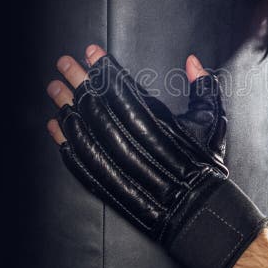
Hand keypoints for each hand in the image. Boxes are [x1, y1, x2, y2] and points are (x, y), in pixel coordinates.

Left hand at [45, 44, 267, 267]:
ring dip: (68, 109)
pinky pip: (82, 165)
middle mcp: (140, 147)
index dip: (106, 70)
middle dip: (79, 82)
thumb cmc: (206, 167)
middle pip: (101, 108)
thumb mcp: (212, 124)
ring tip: (54, 88)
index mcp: (163, 127)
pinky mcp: (112, 190)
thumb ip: (203, 89)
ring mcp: (123, 171)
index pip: (126, 90)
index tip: (91, 52)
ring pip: (88, 134)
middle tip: (63, 63)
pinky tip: (55, 127)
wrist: (202, 215)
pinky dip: (66, 146)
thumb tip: (192, 61)